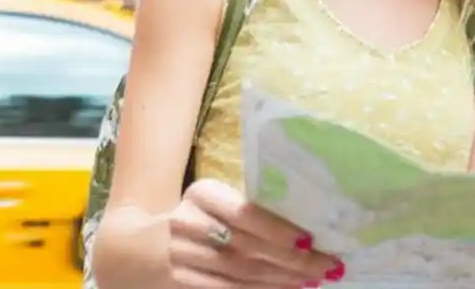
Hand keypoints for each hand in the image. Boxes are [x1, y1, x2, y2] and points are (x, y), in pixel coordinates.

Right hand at [167, 178, 340, 287]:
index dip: (277, 229)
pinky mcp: (183, 282)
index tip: (309, 240)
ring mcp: (182, 256)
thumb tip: (308, 224)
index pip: (244, 212)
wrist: (148, 246)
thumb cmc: (202, 217)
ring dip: (281, 279)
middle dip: (290, 259)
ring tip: (312, 279)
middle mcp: (187, 223)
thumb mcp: (218, 203)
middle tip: (325, 265)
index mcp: (202, 194)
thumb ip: (251, 208)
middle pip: (246, 246)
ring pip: (240, 273)